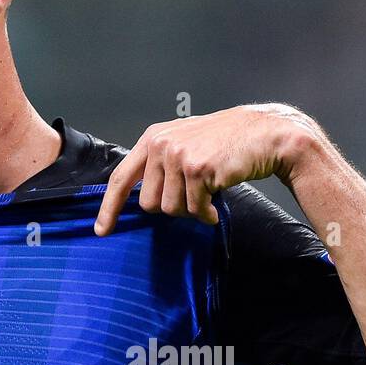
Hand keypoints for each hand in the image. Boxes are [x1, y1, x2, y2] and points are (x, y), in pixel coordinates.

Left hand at [94, 103, 321, 234]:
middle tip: (192, 198)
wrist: (264, 133)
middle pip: (147, 203)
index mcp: (152, 138)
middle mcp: (160, 145)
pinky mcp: (198, 170)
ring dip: (191, 211)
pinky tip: (217, 204)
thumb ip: (159, 163)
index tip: (101, 230)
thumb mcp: (183, 143)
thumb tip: (138, 198)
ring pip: (170, 209)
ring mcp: (178, 156)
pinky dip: (207, 214)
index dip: (109, 207)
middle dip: (171, 208)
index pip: (120, 178)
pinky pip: (194, 210)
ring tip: (207, 196)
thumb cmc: (224, 142)